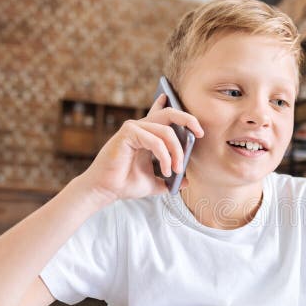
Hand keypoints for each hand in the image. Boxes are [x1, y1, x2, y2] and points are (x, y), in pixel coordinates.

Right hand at [76, 94, 204, 203]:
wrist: (106, 191)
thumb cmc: (126, 184)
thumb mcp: (155, 182)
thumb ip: (169, 180)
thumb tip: (186, 182)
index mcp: (147, 134)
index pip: (163, 115)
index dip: (181, 113)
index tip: (197, 125)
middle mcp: (141, 127)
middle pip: (170, 113)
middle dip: (188, 120)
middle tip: (200, 134)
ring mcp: (134, 128)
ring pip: (166, 132)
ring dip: (176, 152)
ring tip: (177, 170)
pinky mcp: (128, 133)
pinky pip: (155, 140)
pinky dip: (164, 156)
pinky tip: (166, 170)